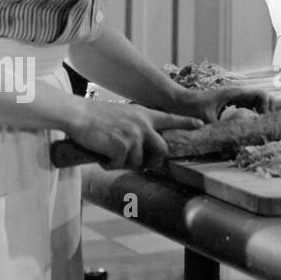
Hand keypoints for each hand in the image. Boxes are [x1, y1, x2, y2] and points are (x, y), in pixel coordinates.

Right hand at [71, 99, 201, 169]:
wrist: (79, 115)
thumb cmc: (97, 115)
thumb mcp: (124, 114)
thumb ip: (137, 125)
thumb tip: (142, 143)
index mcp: (145, 114)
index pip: (171, 118)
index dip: (187, 122)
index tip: (201, 124)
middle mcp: (144, 125)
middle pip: (162, 150)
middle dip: (154, 161)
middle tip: (144, 163)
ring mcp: (134, 136)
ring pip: (138, 161)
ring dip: (124, 163)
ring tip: (110, 153)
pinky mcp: (122, 147)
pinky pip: (120, 165)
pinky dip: (109, 164)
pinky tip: (102, 155)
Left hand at [178, 86, 274, 123]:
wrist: (179, 101)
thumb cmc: (192, 109)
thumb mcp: (208, 121)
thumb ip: (222, 130)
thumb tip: (235, 143)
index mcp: (235, 94)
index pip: (262, 95)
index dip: (268, 107)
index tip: (264, 121)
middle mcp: (238, 93)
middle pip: (263, 96)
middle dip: (268, 109)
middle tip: (265, 125)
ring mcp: (235, 96)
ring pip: (257, 100)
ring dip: (262, 110)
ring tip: (260, 125)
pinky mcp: (231, 100)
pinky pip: (249, 103)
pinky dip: (254, 111)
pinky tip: (249, 122)